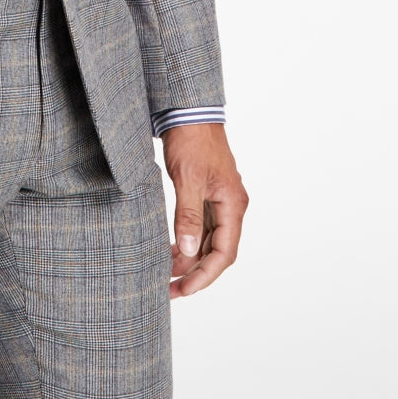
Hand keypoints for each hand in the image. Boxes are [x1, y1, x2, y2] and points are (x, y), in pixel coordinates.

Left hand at [161, 122, 247, 298]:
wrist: (187, 109)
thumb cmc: (191, 138)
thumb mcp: (187, 178)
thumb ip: (189, 216)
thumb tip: (190, 251)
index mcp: (233, 203)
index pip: (224, 253)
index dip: (205, 275)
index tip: (183, 289)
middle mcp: (230, 205)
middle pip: (217, 251)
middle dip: (195, 273)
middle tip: (169, 289)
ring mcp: (218, 199)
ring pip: (208, 240)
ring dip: (189, 259)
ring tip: (165, 273)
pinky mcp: (205, 193)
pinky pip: (200, 226)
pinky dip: (187, 241)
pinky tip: (171, 250)